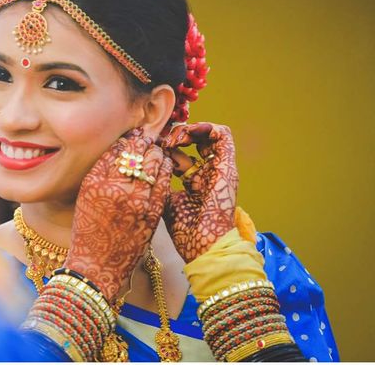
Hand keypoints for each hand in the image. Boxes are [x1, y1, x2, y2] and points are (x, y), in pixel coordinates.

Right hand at [64, 128, 172, 301]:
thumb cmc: (88, 229)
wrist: (97, 266)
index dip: (129, 138)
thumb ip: (102, 169)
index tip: (133, 135)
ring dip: (157, 153)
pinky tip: (163, 166)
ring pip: (155, 164)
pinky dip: (165, 170)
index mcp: (97, 182)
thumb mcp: (86, 194)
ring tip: (156, 150)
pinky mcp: (153, 214)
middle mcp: (118, 190)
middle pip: (139, 152)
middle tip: (148, 137)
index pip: (118, 148)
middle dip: (146, 142)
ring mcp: (138, 203)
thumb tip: (122, 147)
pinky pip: (164, 182)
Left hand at [160, 122, 237, 262]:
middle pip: (195, 140)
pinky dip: (204, 128)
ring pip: (209, 133)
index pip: (181, 153)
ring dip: (188, 129)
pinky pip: (223, 136)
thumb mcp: (165, 200)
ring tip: (172, 139)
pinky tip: (185, 137)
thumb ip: (160, 182)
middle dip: (176, 134)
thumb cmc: (185, 230)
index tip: (149, 147)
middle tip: (161, 140)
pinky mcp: (228, 166)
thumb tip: (146, 165)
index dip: (165, 145)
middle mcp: (208, 171)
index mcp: (195, 180)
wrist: (204, 245)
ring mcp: (219, 168)